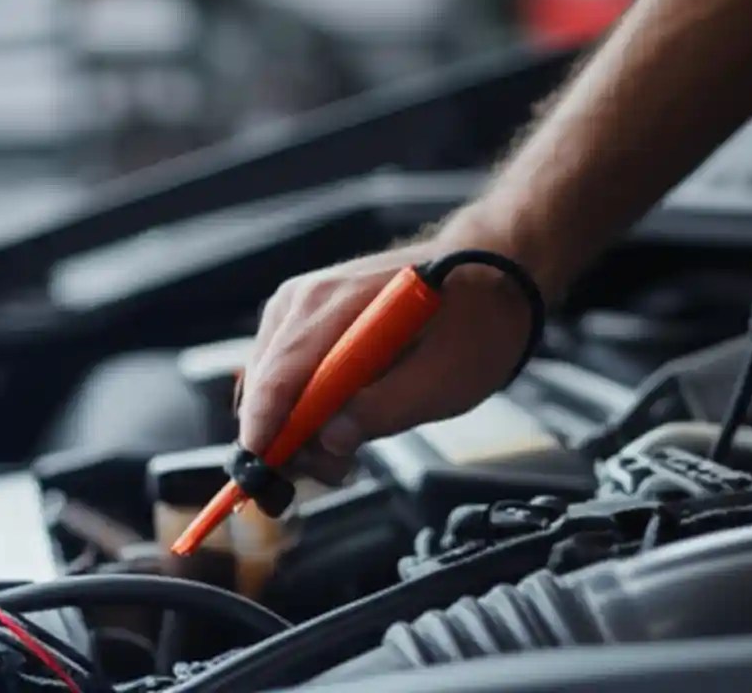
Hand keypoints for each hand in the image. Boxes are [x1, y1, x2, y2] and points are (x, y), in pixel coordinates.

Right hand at [237, 231, 535, 484]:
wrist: (488, 276)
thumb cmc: (473, 322)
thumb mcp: (444, 378)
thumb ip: (383, 410)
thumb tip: (328, 439)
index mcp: (334, 304)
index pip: (278, 376)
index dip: (264, 431)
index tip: (263, 476)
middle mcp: (302, 299)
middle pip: (264, 384)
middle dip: (286, 438)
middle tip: (335, 470)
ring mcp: (297, 305)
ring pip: (266, 383)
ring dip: (294, 426)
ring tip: (343, 450)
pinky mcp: (300, 318)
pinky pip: (279, 372)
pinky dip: (298, 406)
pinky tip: (334, 422)